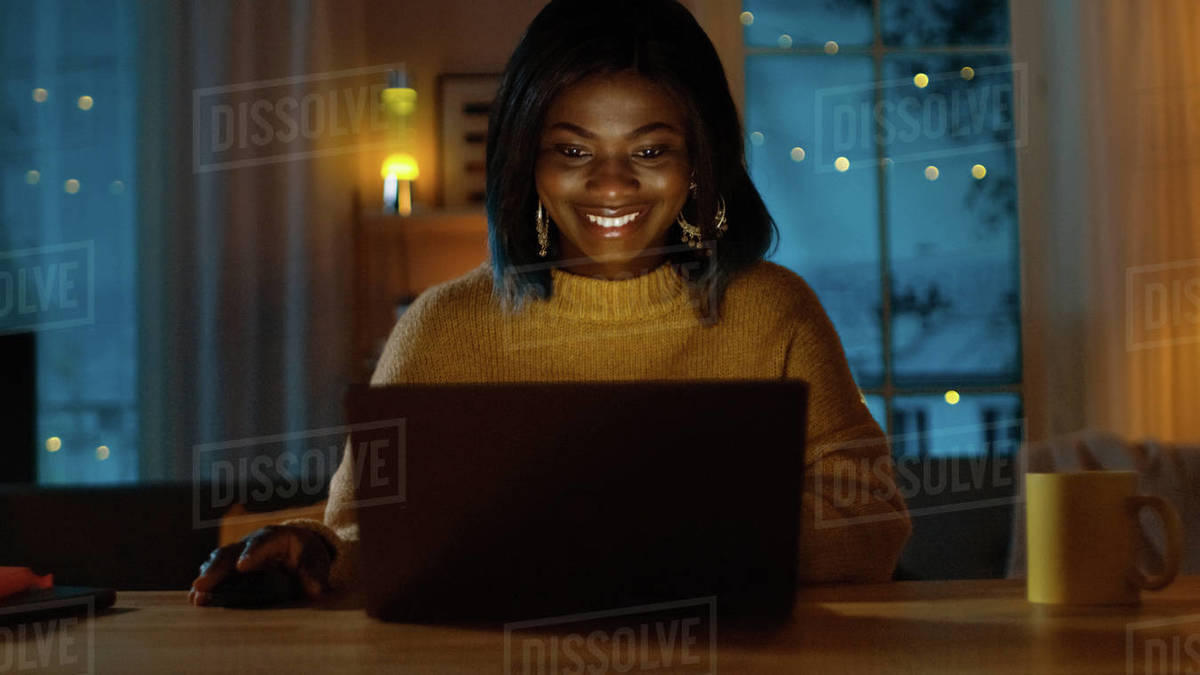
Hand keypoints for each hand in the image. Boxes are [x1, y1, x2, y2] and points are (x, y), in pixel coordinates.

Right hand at [188, 525, 331, 605]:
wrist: (296, 551)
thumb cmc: (306, 554)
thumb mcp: (315, 560)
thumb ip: (315, 573)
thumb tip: (316, 590)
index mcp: (274, 538)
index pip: (262, 543)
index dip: (251, 554)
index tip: (241, 566)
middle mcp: (250, 544)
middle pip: (230, 552)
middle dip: (216, 569)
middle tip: (202, 585)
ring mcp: (237, 555)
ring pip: (217, 563)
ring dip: (206, 579)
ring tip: (196, 597)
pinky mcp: (230, 569)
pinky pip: (215, 576)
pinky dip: (206, 587)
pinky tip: (195, 600)